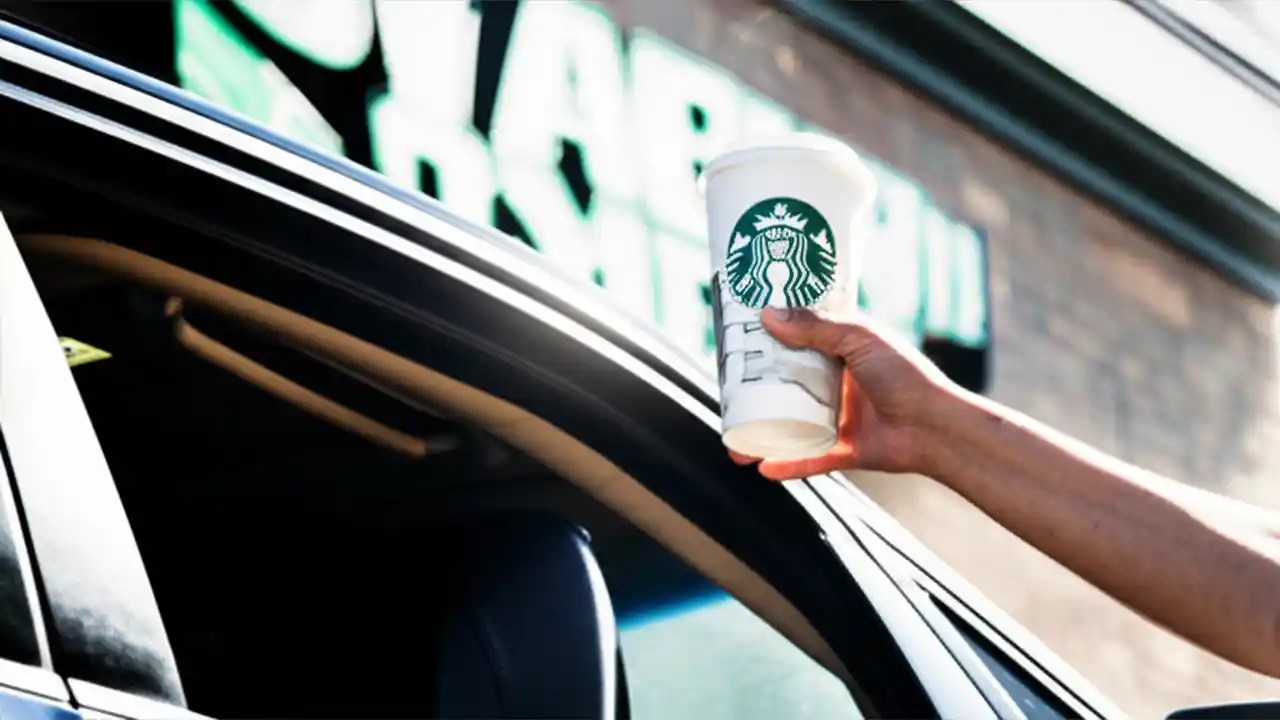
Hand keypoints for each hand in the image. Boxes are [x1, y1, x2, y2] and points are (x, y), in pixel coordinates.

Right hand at [730, 307, 953, 479]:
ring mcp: (841, 418)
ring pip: (792, 426)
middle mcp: (838, 384)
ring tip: (735, 443)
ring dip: (763, 435)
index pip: (798, 342)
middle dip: (754, 394)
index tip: (738, 342)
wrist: (938, 428)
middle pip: (787, 387)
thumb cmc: (907, 376)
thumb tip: (768, 315)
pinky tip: (762, 467)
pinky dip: (787, 464)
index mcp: (843, 352)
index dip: (769, 341)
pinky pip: (810, 458)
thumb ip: (817, 328)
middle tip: (726, 395)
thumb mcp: (861, 339)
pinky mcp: (846, 449)